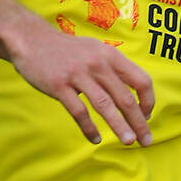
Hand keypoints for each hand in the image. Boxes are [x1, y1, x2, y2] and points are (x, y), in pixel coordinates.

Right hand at [7, 20, 155, 145]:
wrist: (32, 39)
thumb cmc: (70, 51)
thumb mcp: (97, 51)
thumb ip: (116, 69)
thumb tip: (136, 96)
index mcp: (111, 55)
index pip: (141, 80)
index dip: (148, 101)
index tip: (147, 116)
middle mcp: (98, 64)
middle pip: (125, 97)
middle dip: (138, 122)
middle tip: (146, 140)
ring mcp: (78, 74)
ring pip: (105, 106)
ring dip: (119, 126)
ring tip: (129, 141)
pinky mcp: (58, 85)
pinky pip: (78, 111)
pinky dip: (88, 127)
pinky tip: (95, 138)